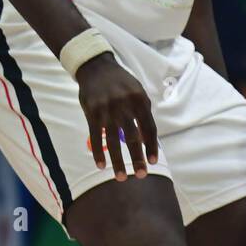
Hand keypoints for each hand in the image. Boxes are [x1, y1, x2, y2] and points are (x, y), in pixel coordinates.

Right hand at [75, 53, 157, 180]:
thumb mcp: (137, 91)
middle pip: (132, 136)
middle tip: (141, 175)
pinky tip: (101, 165)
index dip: (151, 146)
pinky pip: (96, 137)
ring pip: (113, 140)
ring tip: (120, 177)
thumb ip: (142, 112)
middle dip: (137, 158)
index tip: (153, 161)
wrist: (97, 67)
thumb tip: (146, 138)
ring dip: (117, 161)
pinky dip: (98, 152)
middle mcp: (125, 105)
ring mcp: (107, 109)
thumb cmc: (121, 82)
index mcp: (140, 99)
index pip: (149, 127)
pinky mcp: (92, 113)